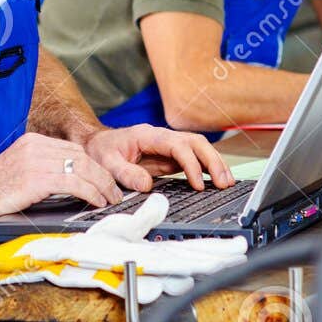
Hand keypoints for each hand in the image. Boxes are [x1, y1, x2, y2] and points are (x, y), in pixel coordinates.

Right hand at [0, 132, 123, 225]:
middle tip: (113, 191)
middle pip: (82, 156)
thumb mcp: (19, 171)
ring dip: (101, 185)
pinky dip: (91, 192)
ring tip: (110, 198)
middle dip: (102, 174)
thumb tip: (70, 182)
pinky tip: (97, 201)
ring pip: (82, 168)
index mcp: (32, 141)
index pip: (73, 149)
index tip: (103, 179)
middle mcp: (36, 146)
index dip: (93, 165)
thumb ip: (42, 169)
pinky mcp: (36, 178)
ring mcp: (36, 160)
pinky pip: (74, 182)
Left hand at [83, 124, 234, 192]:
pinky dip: (207, 168)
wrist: (94, 143)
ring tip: (227, 183)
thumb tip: (147, 185)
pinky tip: (216, 179)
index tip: (198, 184)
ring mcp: (167, 145)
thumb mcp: (106, 163)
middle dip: (212, 161)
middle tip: (224, 183)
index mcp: (148, 135)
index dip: (191, 164)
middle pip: (195, 142)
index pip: (178, 146)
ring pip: (198, 148)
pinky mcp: (169, 155)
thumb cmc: (100, 151)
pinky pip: (193, 158)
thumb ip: (125, 173)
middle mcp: (162, 137)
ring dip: (214, 163)